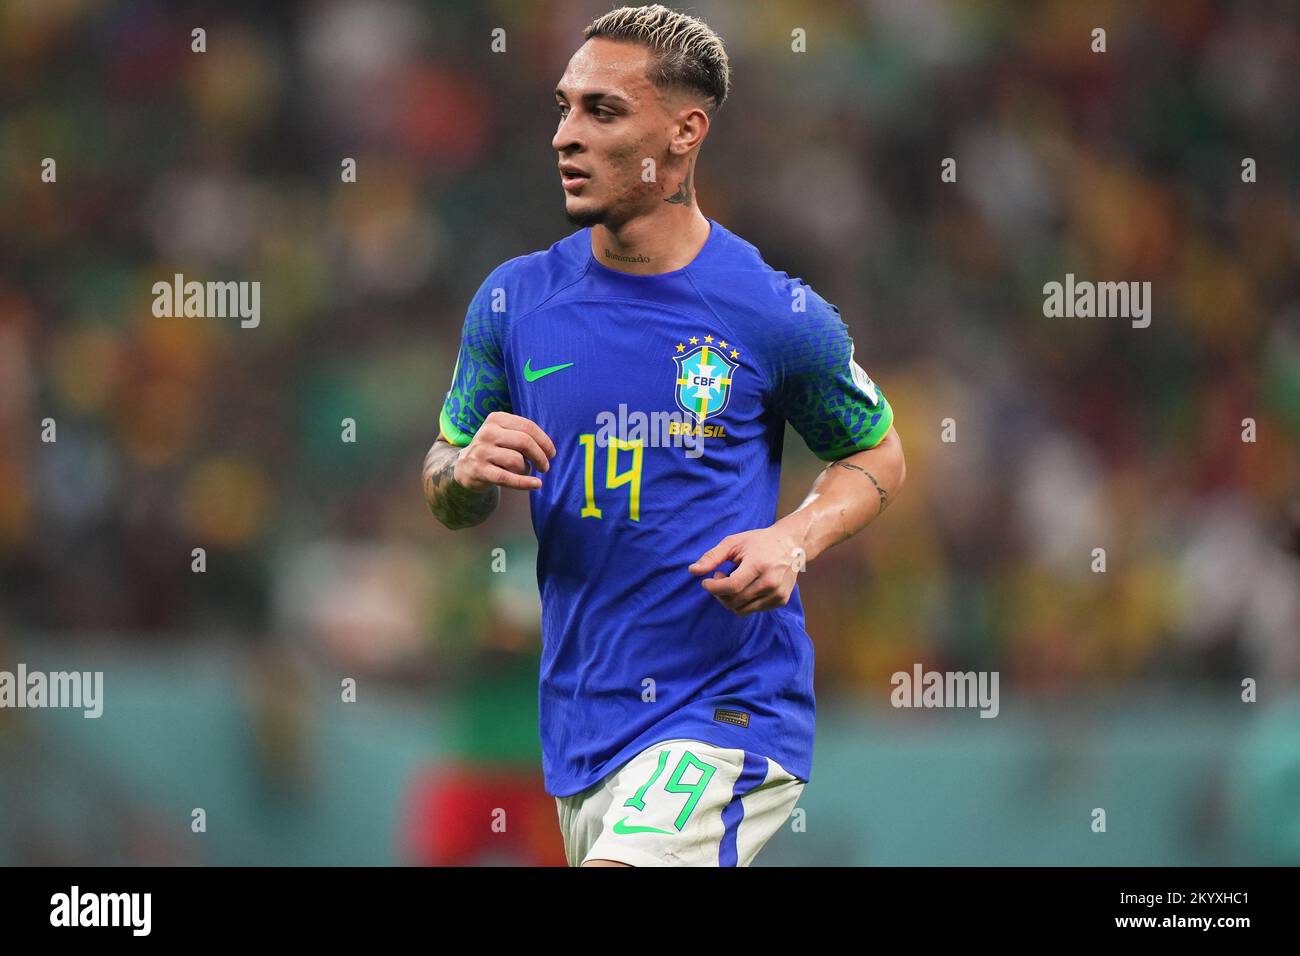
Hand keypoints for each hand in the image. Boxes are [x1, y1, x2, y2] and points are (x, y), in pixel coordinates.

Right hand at [453, 411, 556, 491]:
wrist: (465, 466)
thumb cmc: (494, 449)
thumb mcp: (504, 434)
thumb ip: (525, 436)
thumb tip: (549, 450)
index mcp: (496, 419)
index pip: (528, 427)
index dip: (544, 441)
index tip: (551, 453)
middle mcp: (487, 433)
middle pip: (524, 442)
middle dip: (540, 456)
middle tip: (545, 466)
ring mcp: (482, 452)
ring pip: (517, 460)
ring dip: (527, 468)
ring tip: (525, 470)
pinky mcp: (480, 470)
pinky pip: (507, 478)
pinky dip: (525, 483)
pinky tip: (536, 484)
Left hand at [688, 521, 806, 615]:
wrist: (792, 544)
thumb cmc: (759, 541)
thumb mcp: (734, 542)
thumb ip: (712, 556)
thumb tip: (692, 571)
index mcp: (759, 565)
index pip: (732, 587)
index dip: (714, 588)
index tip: (706, 582)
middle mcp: (771, 582)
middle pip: (735, 601)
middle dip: (720, 593)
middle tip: (720, 576)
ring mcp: (778, 594)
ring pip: (742, 610)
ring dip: (730, 599)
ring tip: (733, 580)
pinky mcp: (781, 600)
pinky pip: (753, 609)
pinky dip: (744, 601)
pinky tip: (746, 585)